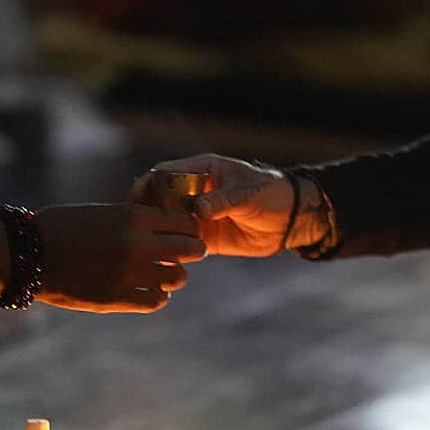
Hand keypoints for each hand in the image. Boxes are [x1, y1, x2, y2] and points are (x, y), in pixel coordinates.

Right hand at [36, 203, 204, 312]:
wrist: (29, 254)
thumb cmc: (61, 228)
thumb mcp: (102, 213)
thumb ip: (133, 221)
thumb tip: (163, 229)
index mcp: (133, 216)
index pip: (183, 221)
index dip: (188, 228)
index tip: (185, 232)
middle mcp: (137, 244)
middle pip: (190, 249)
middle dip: (190, 251)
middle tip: (183, 255)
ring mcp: (129, 273)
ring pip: (178, 278)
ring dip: (173, 276)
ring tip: (163, 274)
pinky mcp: (117, 298)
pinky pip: (156, 300)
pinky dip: (157, 295)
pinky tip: (148, 290)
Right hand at [131, 154, 326, 256]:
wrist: (290, 220)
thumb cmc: (271, 194)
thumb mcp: (248, 194)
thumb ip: (222, 200)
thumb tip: (197, 210)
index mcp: (201, 170)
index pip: (164, 173)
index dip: (149, 185)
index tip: (140, 201)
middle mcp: (193, 192)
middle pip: (157, 199)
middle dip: (148, 213)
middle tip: (144, 229)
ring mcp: (195, 216)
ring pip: (165, 223)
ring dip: (158, 234)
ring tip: (155, 246)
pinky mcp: (202, 238)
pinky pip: (180, 244)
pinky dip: (172, 251)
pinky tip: (167, 260)